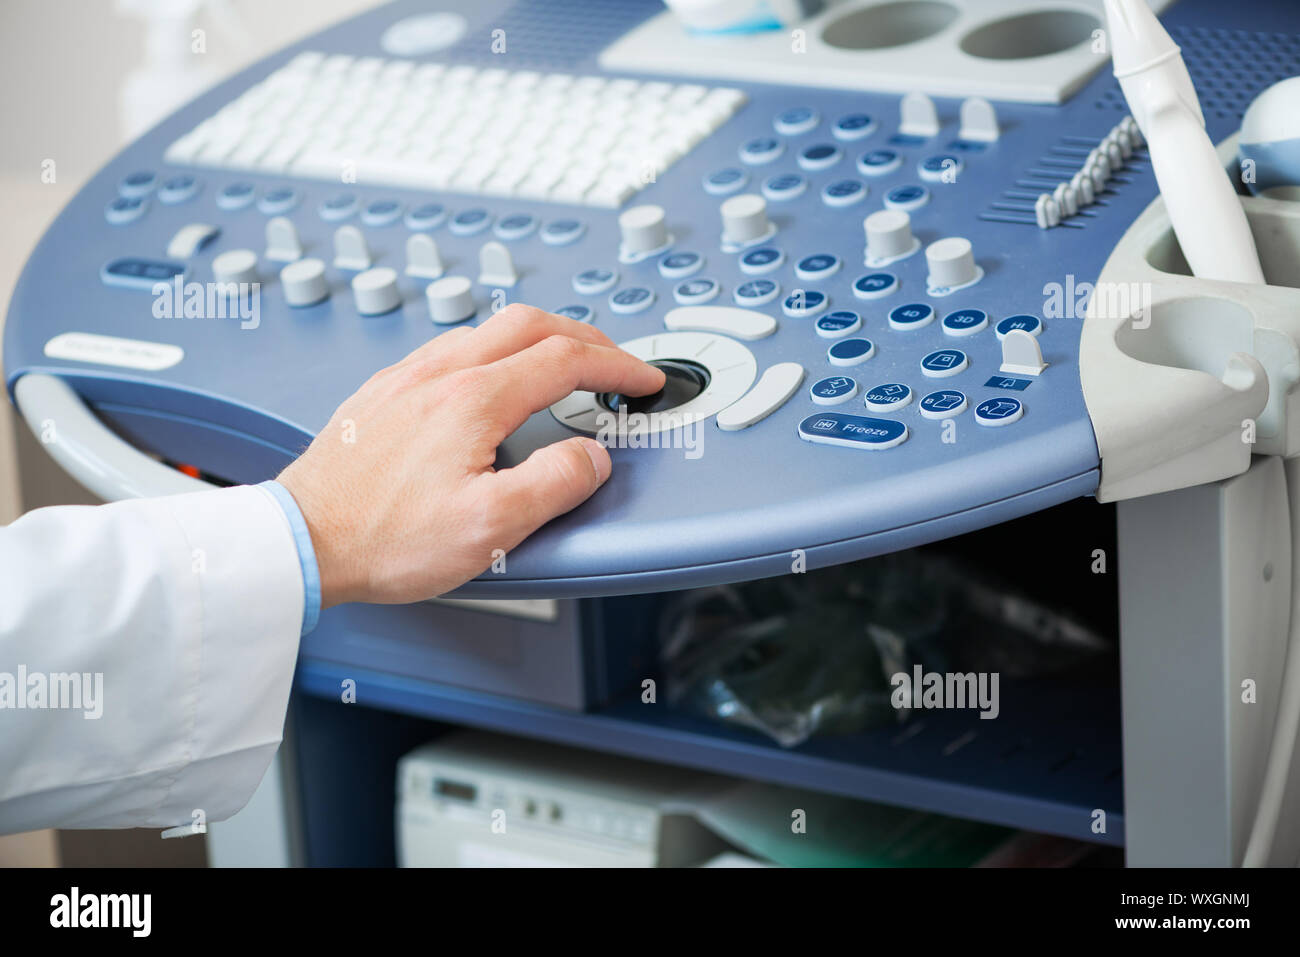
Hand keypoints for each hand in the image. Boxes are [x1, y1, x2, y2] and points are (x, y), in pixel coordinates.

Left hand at [276, 304, 664, 606]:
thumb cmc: (384, 539)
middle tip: (613, 360)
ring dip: (538, 337)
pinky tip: (491, 380)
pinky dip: (493, 350)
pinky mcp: (383, 393)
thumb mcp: (490, 529)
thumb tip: (591, 456)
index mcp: (472, 400)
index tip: (642, 378)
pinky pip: (451, 347)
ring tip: (561, 365)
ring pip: (487, 328)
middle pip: (530, 323)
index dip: (618, 365)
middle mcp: (437, 374)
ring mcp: (406, 378)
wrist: (302, 540)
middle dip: (585, 335)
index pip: (567, 359)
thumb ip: (555, 484)